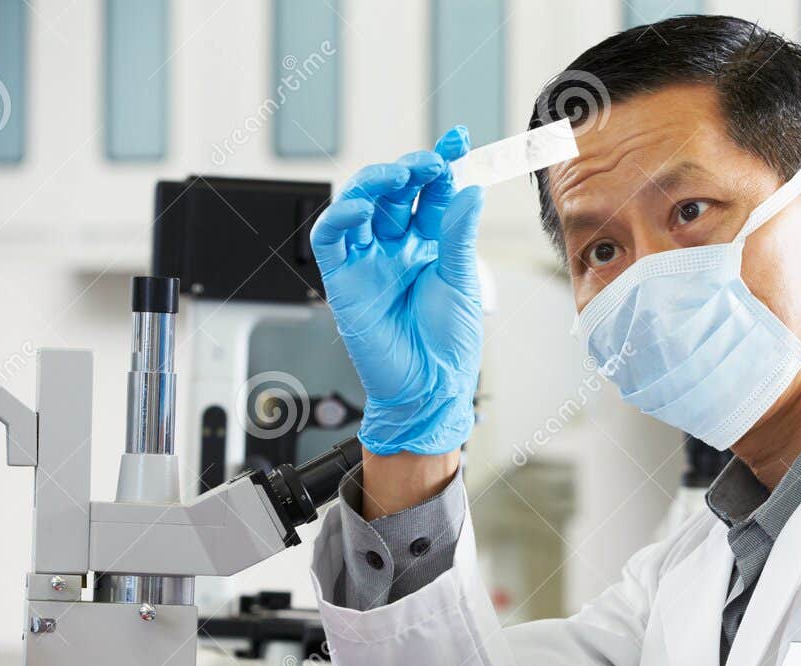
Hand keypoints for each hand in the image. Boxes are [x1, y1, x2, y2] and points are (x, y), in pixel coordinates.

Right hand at [310, 126, 484, 455]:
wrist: (430, 390)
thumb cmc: (448, 344)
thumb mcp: (461, 280)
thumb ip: (459, 234)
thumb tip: (470, 189)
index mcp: (429, 246)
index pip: (432, 194)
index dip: (443, 165)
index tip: (460, 139)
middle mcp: (396, 248)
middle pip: (396, 193)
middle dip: (411, 170)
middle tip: (431, 163)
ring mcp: (368, 261)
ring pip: (361, 205)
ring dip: (376, 183)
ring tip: (400, 176)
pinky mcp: (343, 280)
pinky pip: (330, 239)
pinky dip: (341, 216)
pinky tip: (362, 207)